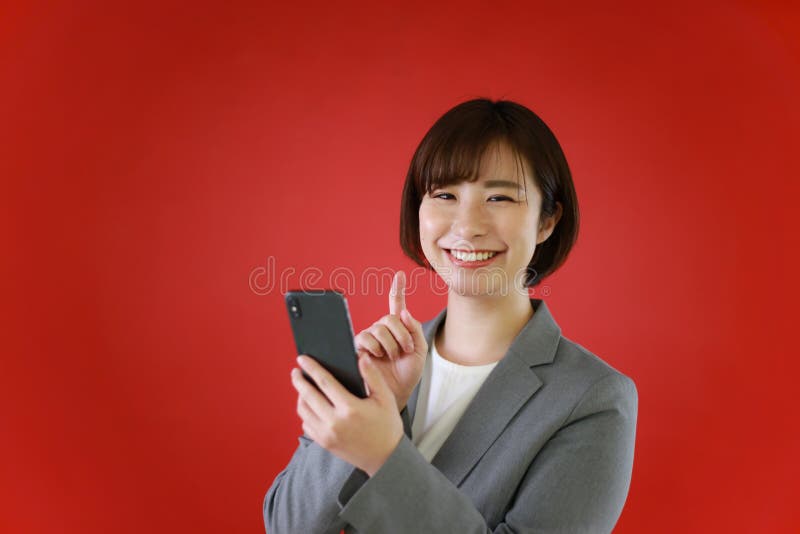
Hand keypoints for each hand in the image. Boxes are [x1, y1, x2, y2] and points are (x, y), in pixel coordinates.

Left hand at [291, 353, 402, 475]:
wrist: (385, 458)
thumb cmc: (387, 426)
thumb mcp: (385, 398)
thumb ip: (372, 375)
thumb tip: (360, 357)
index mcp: (350, 408)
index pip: (324, 382)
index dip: (312, 368)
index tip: (302, 359)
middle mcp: (335, 422)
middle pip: (308, 395)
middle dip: (299, 381)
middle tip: (295, 371)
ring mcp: (327, 434)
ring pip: (304, 411)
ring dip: (300, 397)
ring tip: (302, 388)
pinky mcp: (324, 443)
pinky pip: (307, 425)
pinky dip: (305, 413)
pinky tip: (310, 406)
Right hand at [354, 271, 427, 410]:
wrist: (396, 394)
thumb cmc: (407, 374)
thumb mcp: (420, 351)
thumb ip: (414, 329)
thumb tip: (404, 312)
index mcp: (398, 328)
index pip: (396, 304)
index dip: (397, 289)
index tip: (400, 275)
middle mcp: (381, 330)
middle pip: (389, 319)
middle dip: (401, 335)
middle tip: (404, 350)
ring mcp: (369, 338)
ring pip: (378, 328)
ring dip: (390, 344)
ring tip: (392, 358)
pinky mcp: (358, 348)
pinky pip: (366, 338)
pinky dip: (376, 347)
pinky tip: (378, 357)